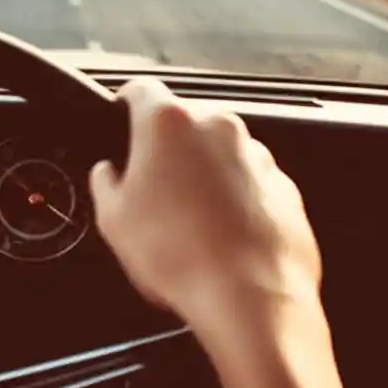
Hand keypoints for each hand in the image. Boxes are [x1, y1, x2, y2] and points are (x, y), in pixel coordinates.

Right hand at [88, 78, 321, 324]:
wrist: (251, 298)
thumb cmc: (179, 256)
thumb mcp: (113, 219)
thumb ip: (105, 182)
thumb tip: (107, 174)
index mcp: (168, 123)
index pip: (140, 89)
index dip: (126, 102)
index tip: (123, 115)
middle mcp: (216, 126)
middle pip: (182, 123)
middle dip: (166, 150)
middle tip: (151, 191)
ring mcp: (256, 154)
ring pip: (218, 153)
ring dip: (202, 175)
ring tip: (188, 222)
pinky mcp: (283, 185)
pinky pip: (249, 182)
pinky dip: (234, 198)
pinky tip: (220, 235)